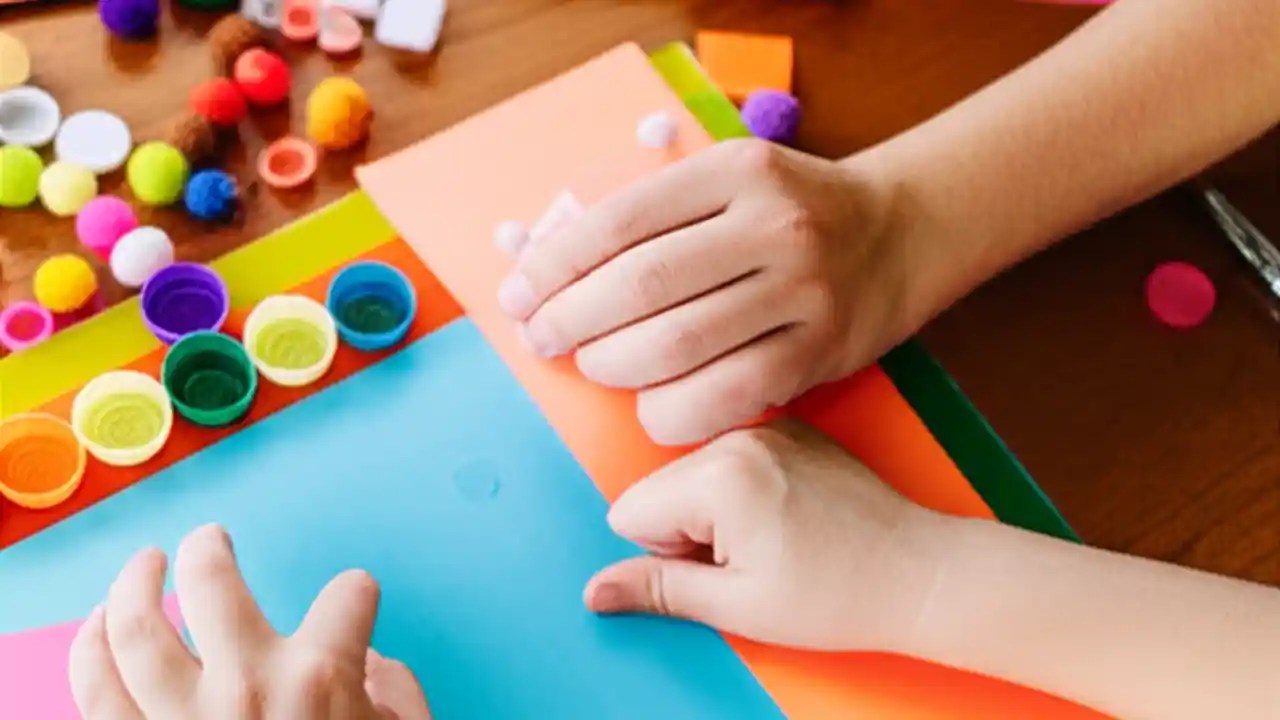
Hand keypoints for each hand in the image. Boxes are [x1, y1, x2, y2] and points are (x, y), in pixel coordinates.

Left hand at [69, 524, 431, 719]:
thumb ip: (399, 696)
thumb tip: (371, 667)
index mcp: (320, 676)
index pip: (348, 597)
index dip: (358, 595)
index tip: (353, 602)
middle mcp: (245, 684)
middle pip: (212, 580)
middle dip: (210, 547)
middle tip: (210, 538)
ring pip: (133, 627)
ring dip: (132, 584)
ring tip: (143, 565)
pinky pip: (92, 692)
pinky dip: (88, 651)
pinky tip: (97, 629)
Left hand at [497, 139, 914, 445]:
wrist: (897, 233)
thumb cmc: (786, 212)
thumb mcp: (726, 182)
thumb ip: (651, 214)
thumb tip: (547, 265)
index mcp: (735, 170)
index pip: (618, 221)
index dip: (554, 266)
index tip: (517, 295)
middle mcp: (772, 225)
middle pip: (640, 285)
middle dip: (571, 321)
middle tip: (542, 338)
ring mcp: (801, 290)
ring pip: (678, 345)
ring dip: (614, 366)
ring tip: (593, 366)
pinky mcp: (818, 350)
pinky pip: (726, 395)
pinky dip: (671, 410)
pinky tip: (651, 405)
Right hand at [584, 420, 947, 652]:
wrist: (920, 573)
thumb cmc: (838, 596)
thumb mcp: (738, 606)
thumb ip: (657, 590)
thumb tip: (594, 590)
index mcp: (720, 476)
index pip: (629, 511)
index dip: (666, 553)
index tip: (722, 565)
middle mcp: (739, 436)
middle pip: (660, 486)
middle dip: (688, 529)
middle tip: (752, 556)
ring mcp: (769, 426)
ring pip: (694, 471)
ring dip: (716, 510)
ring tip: (775, 537)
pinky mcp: (792, 427)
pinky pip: (733, 456)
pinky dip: (746, 488)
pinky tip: (789, 515)